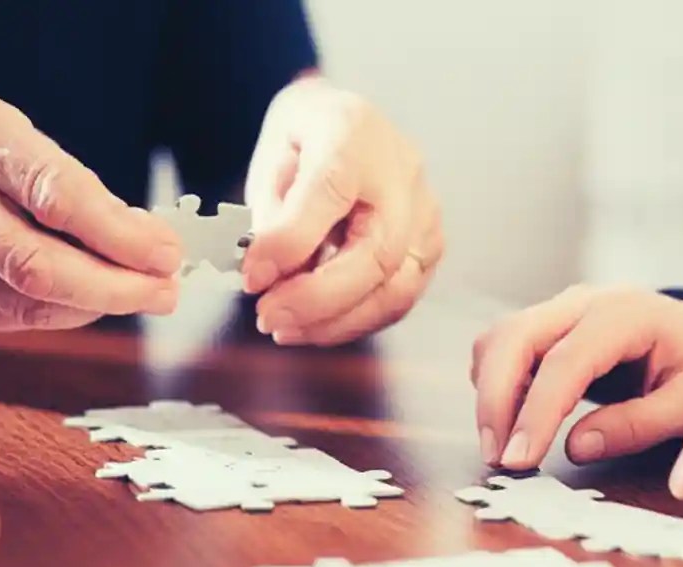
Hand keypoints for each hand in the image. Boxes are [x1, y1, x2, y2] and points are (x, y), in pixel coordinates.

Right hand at [0, 90, 181, 331]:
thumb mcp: (17, 142)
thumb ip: (78, 188)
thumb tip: (152, 245)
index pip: (56, 195)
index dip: (120, 235)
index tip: (168, 255)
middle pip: (40, 266)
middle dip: (118, 287)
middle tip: (165, 292)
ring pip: (29, 304)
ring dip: (95, 305)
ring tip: (134, 292)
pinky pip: (10, 320)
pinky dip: (58, 313)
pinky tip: (78, 298)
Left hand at [243, 77, 442, 345]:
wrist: (347, 124)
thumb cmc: (307, 139)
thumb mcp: (273, 158)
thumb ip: (273, 214)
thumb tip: (266, 275)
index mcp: (353, 132)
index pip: (330, 192)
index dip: (290, 243)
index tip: (253, 276)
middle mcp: (402, 173)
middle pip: (376, 254)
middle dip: (316, 299)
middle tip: (269, 315)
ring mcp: (425, 213)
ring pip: (394, 289)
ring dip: (335, 321)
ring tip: (286, 327)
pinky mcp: (430, 247)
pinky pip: (398, 299)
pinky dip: (353, 321)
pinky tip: (315, 325)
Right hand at [472, 286, 682, 468]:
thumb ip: (638, 425)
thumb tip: (576, 447)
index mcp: (625, 315)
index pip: (564, 361)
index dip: (536, 413)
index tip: (519, 460)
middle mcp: (583, 302)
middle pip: (513, 338)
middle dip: (494, 400)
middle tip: (499, 458)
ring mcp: (559, 309)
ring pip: (498, 339)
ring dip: (489, 392)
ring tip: (502, 446)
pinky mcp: (545, 325)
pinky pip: (502, 346)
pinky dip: (494, 383)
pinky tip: (512, 421)